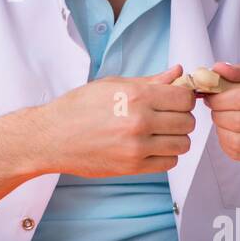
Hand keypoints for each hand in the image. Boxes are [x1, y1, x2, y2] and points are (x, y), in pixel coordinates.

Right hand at [39, 64, 195, 176]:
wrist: (52, 137)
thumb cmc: (78, 107)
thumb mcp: (112, 84)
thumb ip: (149, 81)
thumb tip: (178, 73)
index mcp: (136, 96)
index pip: (184, 98)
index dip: (184, 98)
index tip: (175, 100)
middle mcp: (139, 121)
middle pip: (187, 122)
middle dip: (181, 118)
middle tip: (167, 117)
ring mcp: (137, 147)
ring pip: (182, 144)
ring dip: (176, 138)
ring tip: (160, 133)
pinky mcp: (133, 167)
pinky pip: (169, 162)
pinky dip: (166, 155)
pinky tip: (152, 147)